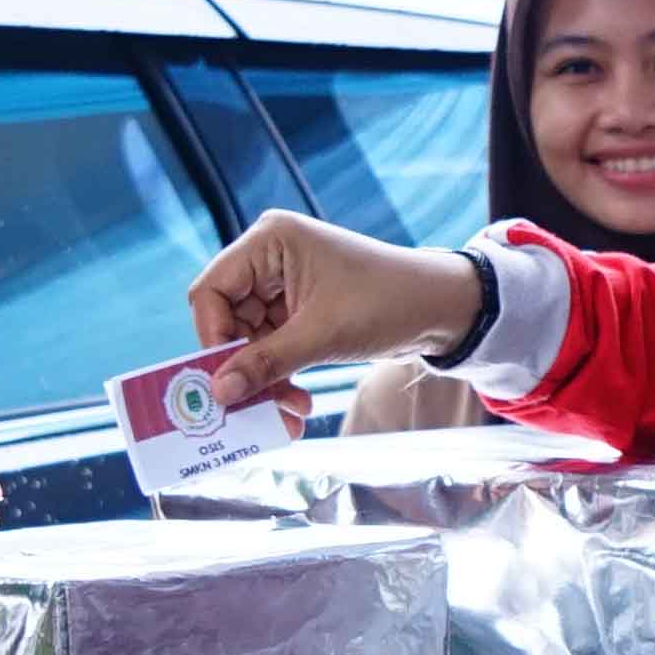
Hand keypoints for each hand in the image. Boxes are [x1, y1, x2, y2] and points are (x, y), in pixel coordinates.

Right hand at [187, 211, 482, 388]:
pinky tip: (297, 404)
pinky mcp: (298, 311)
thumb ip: (265, 363)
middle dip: (243, 368)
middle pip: (227, 321)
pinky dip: (280, 377)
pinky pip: (272, 348)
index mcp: (270, 241)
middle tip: (257, 409)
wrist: (443, 309)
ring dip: (265, 381)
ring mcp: (283, 286)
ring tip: (290, 413)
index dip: (211, 337)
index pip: (211, 291)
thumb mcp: (321, 336)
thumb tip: (218, 392)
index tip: (224, 380)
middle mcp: (270, 258)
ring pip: (249, 343)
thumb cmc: (387, 303)